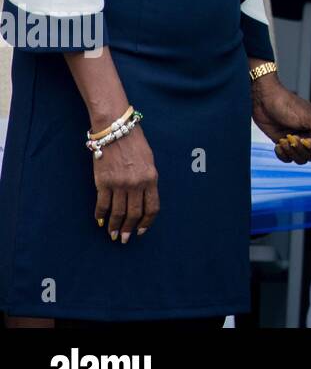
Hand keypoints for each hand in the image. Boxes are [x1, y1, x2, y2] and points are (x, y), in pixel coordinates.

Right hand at [92, 125, 158, 243]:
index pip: (152, 207)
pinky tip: (100, 221)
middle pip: (134, 213)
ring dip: (115, 226)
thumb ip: (148, 180)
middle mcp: (136, 183)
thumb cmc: (134, 143)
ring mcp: (119, 184)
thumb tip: (143, 199)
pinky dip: (101, 215)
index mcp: (151, 178)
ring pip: (118, 212)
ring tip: (113, 234)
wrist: (115, 129)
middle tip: (124, 239)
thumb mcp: (149, 160)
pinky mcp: (103, 182)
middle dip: (130, 229)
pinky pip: (102, 204)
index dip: (147, 222)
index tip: (141, 231)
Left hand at [251, 75, 310, 163]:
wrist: (264, 101)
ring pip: (300, 159)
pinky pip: (287, 159)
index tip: (306, 140)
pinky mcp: (285, 144)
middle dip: (301, 150)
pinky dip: (282, 154)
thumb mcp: (307, 117)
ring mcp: (297, 140)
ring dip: (291, 152)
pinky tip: (278, 144)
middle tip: (292, 137)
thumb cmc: (286, 103)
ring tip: (283, 140)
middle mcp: (310, 135)